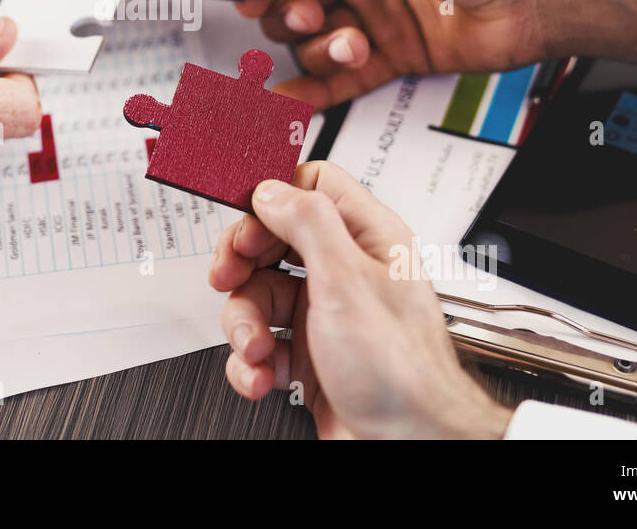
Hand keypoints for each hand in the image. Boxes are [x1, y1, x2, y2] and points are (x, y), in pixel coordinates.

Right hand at [209, 161, 512, 438]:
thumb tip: (272, 190)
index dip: (273, 200)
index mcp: (367, 239)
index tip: (247, 224)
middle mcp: (346, 273)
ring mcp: (325, 316)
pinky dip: (252, 363)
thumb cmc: (401, 370)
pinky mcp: (308, 357)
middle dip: (243, 266)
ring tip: (256, 349)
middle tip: (227, 278)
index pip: (313, 188)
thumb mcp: (346, 280)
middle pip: (272, 244)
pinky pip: (261, 344)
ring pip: (259, 298)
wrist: (409, 447)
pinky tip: (263, 375)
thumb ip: (307, 223)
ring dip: (245, 326)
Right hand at [239, 0, 549, 109]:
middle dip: (287, 13)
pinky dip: (313, 91)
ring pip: (312, 42)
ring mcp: (374, 15)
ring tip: (351, 45)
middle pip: (290, 0)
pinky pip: (339, 79)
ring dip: (318, 49)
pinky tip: (290, 100)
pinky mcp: (392, 56)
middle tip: (305, 17)